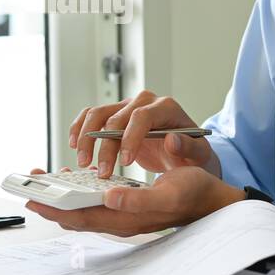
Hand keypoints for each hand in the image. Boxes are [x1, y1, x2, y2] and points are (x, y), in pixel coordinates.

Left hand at [22, 166, 244, 236]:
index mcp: (126, 218)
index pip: (81, 217)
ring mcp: (122, 215)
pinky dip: (78, 194)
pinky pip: (94, 204)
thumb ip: (138, 200)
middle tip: (28, 189)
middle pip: (75, 216)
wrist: (211, 201)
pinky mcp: (126, 207)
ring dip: (62, 199)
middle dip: (51, 204)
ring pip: (83, 210)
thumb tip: (109, 198)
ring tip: (45, 184)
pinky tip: (74, 182)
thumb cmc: (193, 194)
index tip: (33, 198)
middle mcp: (120, 219)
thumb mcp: (168, 193)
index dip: (55, 208)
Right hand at [68, 90, 220, 178]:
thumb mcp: (199, 154)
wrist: (185, 150)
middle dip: (106, 147)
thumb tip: (172, 140)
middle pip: (116, 117)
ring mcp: (127, 106)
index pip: (142, 116)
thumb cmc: (192, 152)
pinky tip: (74, 144)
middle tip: (102, 173)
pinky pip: (92, 115)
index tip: (125, 162)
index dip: (130, 138)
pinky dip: (80, 127)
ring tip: (83, 162)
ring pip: (98, 114)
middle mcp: (144, 102)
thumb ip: (190, 147)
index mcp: (166, 107)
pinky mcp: (115, 114)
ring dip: (87, 137)